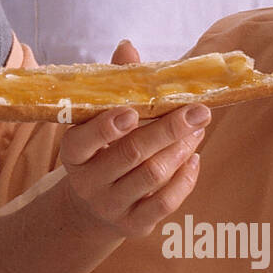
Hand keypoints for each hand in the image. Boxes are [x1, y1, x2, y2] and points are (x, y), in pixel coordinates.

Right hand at [58, 38, 208, 240]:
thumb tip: (127, 47)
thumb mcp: (98, 121)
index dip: (107, 126)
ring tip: (199, 129)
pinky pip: (165, 203)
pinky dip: (185, 180)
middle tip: (198, 110)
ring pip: (152, 176)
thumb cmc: (101, 151)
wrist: (92, 208)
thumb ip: (115, 86)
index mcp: (73, 153)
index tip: (132, 111)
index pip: (84, 140)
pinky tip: (194, 158)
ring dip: (181, 149)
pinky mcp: (134, 225)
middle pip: (131, 154)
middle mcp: (88, 183)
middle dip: (168, 129)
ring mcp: (111, 206)